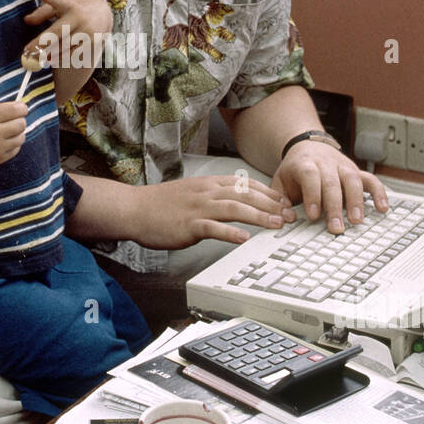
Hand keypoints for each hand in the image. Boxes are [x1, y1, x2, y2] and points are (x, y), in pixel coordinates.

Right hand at [0, 102, 28, 172]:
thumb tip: (18, 108)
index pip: (15, 110)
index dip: (22, 108)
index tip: (22, 108)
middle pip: (21, 124)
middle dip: (20, 120)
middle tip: (14, 119)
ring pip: (21, 138)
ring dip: (18, 133)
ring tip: (8, 131)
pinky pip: (15, 150)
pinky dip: (13, 144)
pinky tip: (4, 141)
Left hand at [23, 0, 112, 69]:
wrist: (102, 13)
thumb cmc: (75, 7)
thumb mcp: (60, 4)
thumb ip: (43, 12)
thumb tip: (27, 20)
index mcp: (71, 5)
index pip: (61, 1)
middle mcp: (81, 18)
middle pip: (58, 33)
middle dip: (42, 43)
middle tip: (28, 52)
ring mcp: (88, 32)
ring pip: (65, 47)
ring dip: (50, 55)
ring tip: (37, 59)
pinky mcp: (93, 44)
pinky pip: (74, 55)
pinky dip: (61, 59)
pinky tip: (51, 61)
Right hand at [128, 174, 297, 251]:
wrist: (134, 208)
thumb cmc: (162, 204)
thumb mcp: (193, 192)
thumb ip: (214, 196)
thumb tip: (237, 202)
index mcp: (209, 184)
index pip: (246, 185)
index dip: (268, 193)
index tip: (284, 202)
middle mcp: (207, 193)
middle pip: (245, 195)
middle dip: (271, 205)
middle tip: (289, 216)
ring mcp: (198, 208)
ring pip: (234, 208)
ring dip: (258, 217)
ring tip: (276, 225)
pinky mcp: (188, 225)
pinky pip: (213, 228)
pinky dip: (230, 233)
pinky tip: (244, 239)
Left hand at [270, 141, 388, 233]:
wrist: (307, 146)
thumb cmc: (295, 169)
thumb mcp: (280, 181)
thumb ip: (280, 199)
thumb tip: (285, 217)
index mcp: (305, 164)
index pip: (310, 177)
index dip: (313, 195)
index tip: (313, 215)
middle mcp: (326, 163)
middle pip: (333, 183)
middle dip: (335, 207)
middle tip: (336, 228)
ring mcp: (343, 166)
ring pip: (353, 180)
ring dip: (356, 201)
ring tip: (357, 221)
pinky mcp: (356, 171)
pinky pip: (371, 180)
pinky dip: (379, 193)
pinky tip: (383, 208)